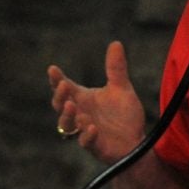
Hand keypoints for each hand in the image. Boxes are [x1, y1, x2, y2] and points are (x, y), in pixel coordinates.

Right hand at [47, 41, 147, 164]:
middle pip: (60, 105)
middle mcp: (80, 114)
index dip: (56, 79)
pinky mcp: (94, 146)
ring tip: (71, 105)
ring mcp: (84, 130)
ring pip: (67, 124)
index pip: (65, 87)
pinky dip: (87, 135)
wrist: (136, 141)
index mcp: (83, 98)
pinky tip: (92, 127)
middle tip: (63, 86)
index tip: (53, 69)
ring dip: (67, 115)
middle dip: (59, 96)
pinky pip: (85, 142)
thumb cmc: (124, 116)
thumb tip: (115, 43)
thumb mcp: (121, 89)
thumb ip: (116, 68)